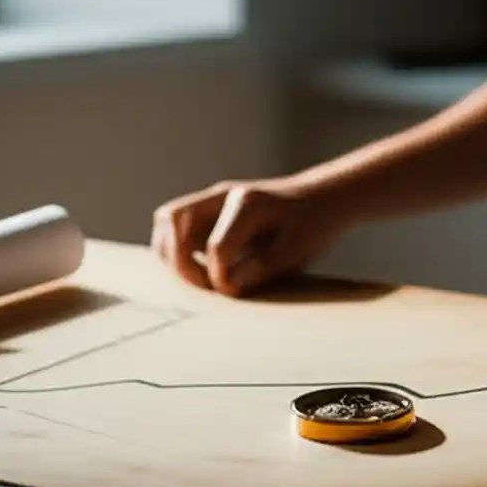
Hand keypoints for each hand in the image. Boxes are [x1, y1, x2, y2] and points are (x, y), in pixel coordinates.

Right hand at [151, 177, 345, 296]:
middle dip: (177, 260)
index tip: (232, 292)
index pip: (215, 245)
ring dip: (170, 252)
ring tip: (194, 278)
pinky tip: (198, 269)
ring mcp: (212, 200)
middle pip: (172, 219)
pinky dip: (176, 249)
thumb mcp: (296, 253)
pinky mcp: (208, 210)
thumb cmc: (311, 226)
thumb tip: (225, 286)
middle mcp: (222, 195)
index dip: (219, 277)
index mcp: (248, 204)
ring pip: (167, 219)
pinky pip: (175, 225)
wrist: (320, 199)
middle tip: (201, 286)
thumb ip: (261, 270)